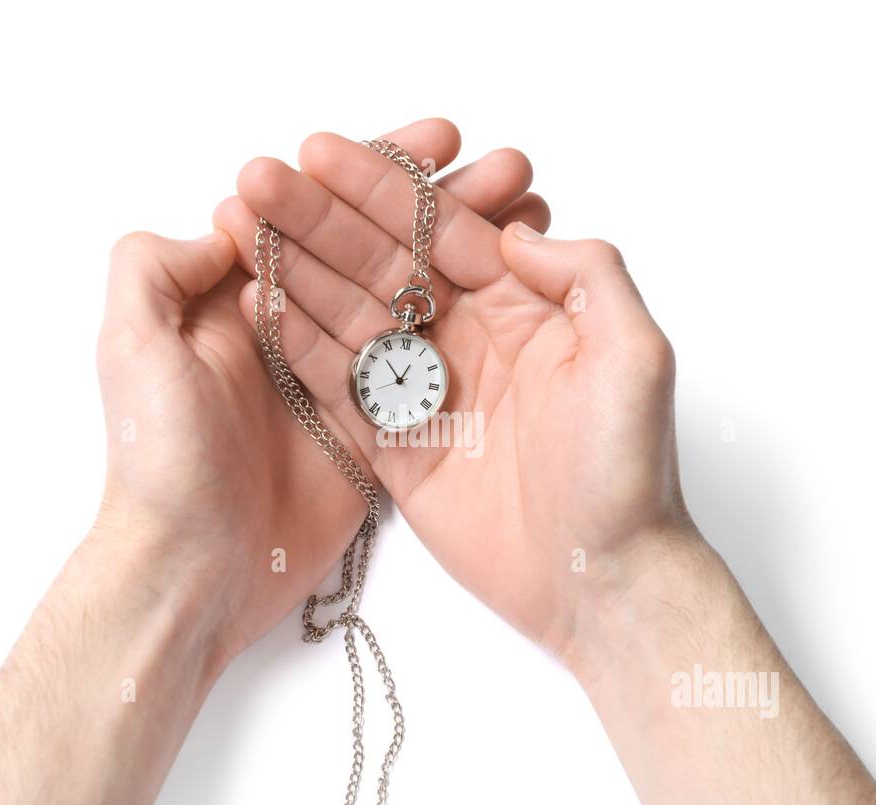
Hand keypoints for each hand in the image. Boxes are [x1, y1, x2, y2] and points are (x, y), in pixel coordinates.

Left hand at [98, 118, 552, 660]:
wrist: (194, 571)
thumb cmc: (159, 459)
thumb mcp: (134, 343)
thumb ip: (160, 266)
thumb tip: (228, 221)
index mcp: (242, 298)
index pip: (322, 211)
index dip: (381, 170)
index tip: (443, 139)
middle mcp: (300, 330)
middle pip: (381, 248)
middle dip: (444, 202)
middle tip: (511, 171)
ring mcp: (343, 382)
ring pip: (414, 300)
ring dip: (468, 254)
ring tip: (529, 215)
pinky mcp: (378, 432)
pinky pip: (425, 369)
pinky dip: (468, 329)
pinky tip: (516, 294)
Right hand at [219, 122, 675, 661]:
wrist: (601, 580)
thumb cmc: (627, 471)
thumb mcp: (635, 355)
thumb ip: (586, 277)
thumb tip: (512, 230)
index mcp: (522, 307)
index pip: (439, 231)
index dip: (379, 191)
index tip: (321, 154)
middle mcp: (469, 340)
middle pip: (381, 266)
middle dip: (320, 221)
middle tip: (260, 182)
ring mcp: (428, 392)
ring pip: (350, 320)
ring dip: (297, 274)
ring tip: (240, 231)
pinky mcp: (396, 447)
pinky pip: (340, 390)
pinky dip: (299, 351)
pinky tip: (259, 307)